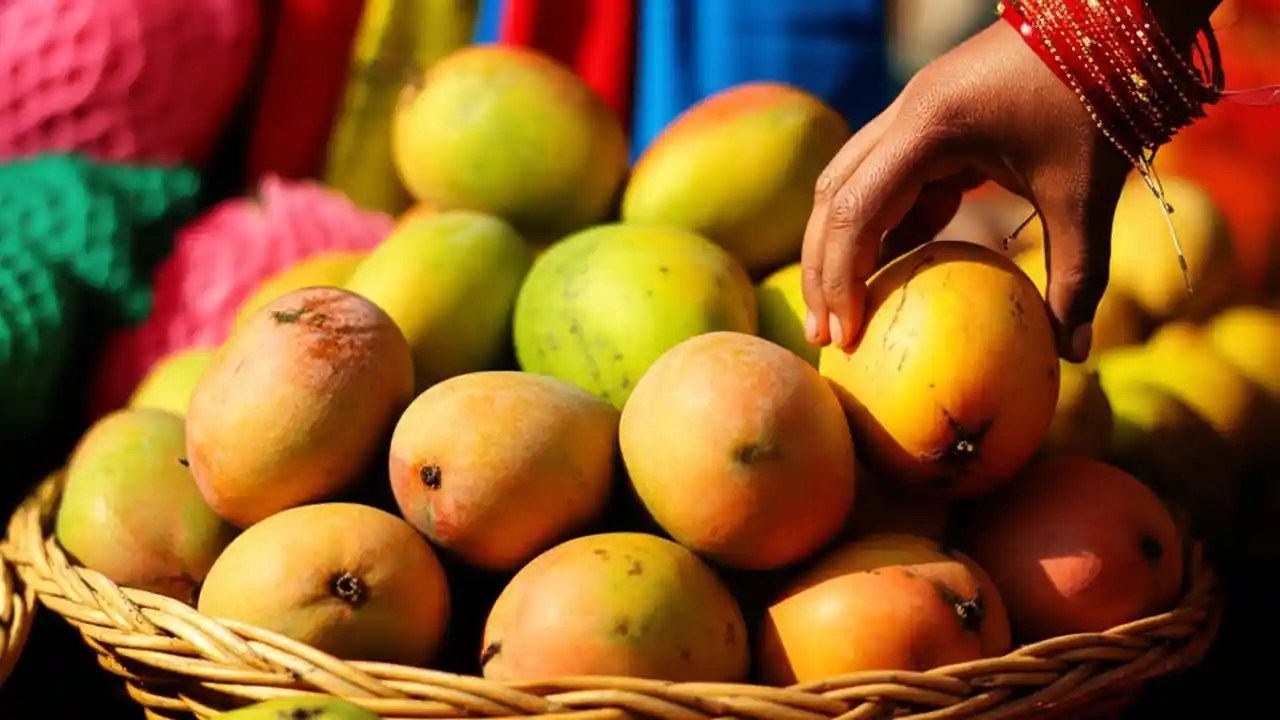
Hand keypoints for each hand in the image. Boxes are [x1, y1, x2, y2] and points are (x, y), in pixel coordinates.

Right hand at [800, 20, 1130, 362]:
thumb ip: (1077, 275)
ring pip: (849, 186)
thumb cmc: (1100, 99)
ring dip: (842, 247)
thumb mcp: (1086, 194)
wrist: (1114, 18)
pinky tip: (894, 271)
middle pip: (832, 200)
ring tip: (845, 311)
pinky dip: (884, 226)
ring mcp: (910, 113)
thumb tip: (1071, 354)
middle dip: (822, 269)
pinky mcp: (927, 118)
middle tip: (823, 334)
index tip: (844, 335)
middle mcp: (903, 116)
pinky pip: (888, 180)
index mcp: (929, 128)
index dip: (840, 279)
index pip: (856, 212)